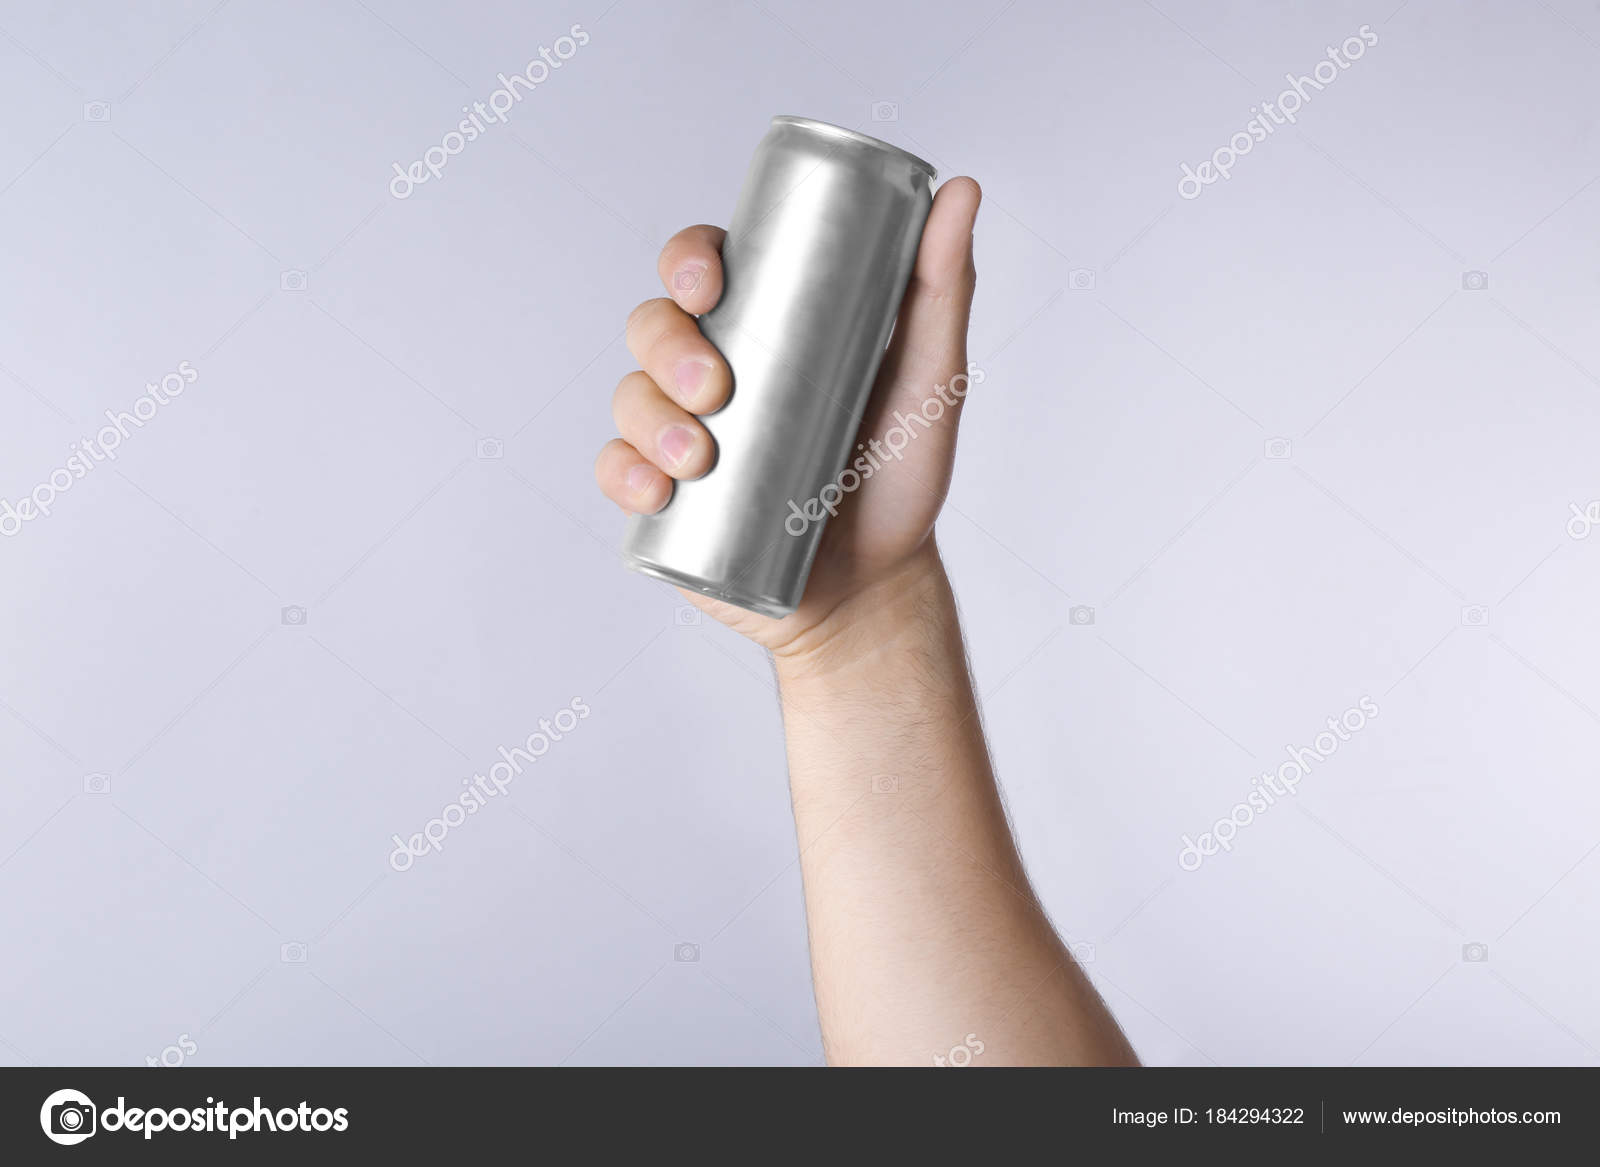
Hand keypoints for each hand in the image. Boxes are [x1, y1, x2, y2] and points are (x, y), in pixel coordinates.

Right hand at [595, 177, 982, 657]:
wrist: (877, 587)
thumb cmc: (899, 476)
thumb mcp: (928, 378)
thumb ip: (944, 288)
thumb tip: (961, 189)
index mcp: (763, 327)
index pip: (705, 270)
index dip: (687, 261)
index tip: (708, 286)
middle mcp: (712, 373)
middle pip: (653, 326)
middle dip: (666, 346)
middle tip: (715, 388)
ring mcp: (681, 435)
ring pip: (631, 396)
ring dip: (648, 416)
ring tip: (697, 455)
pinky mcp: (663, 500)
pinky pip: (616, 472)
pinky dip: (623, 474)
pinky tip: (656, 489)